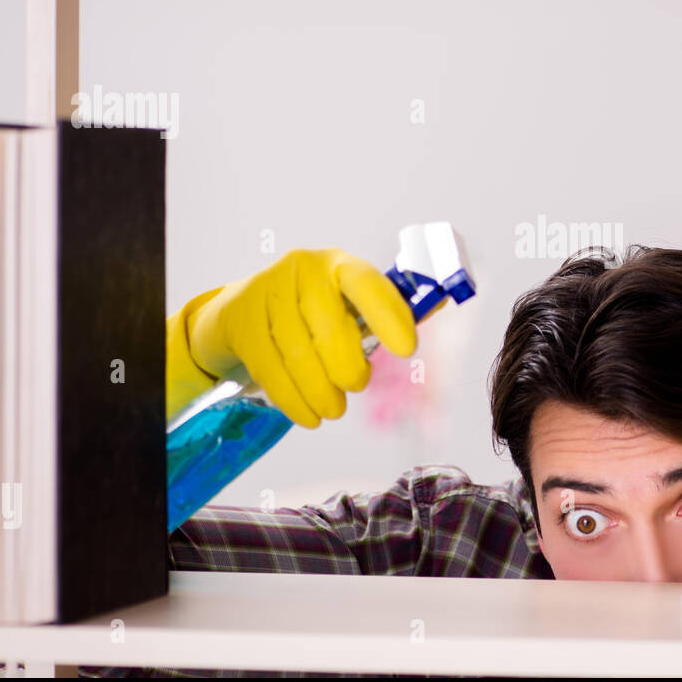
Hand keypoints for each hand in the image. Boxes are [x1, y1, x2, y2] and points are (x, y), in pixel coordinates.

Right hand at [168, 248, 415, 427]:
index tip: (407, 349)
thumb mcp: (347, 304)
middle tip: (356, 386)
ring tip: (334, 410)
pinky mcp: (241, 322)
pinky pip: (270, 368)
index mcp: (338, 265)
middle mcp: (302, 270)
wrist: (241, 310)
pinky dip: (293, 400)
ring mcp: (267, 293)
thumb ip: (389, 308)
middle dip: (348, 367)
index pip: (367, 284)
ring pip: (298, 353)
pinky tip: (308, 416)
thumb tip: (440, 302)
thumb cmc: (309, 311)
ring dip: (321, 391)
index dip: (389, 316)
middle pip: (330, 328)